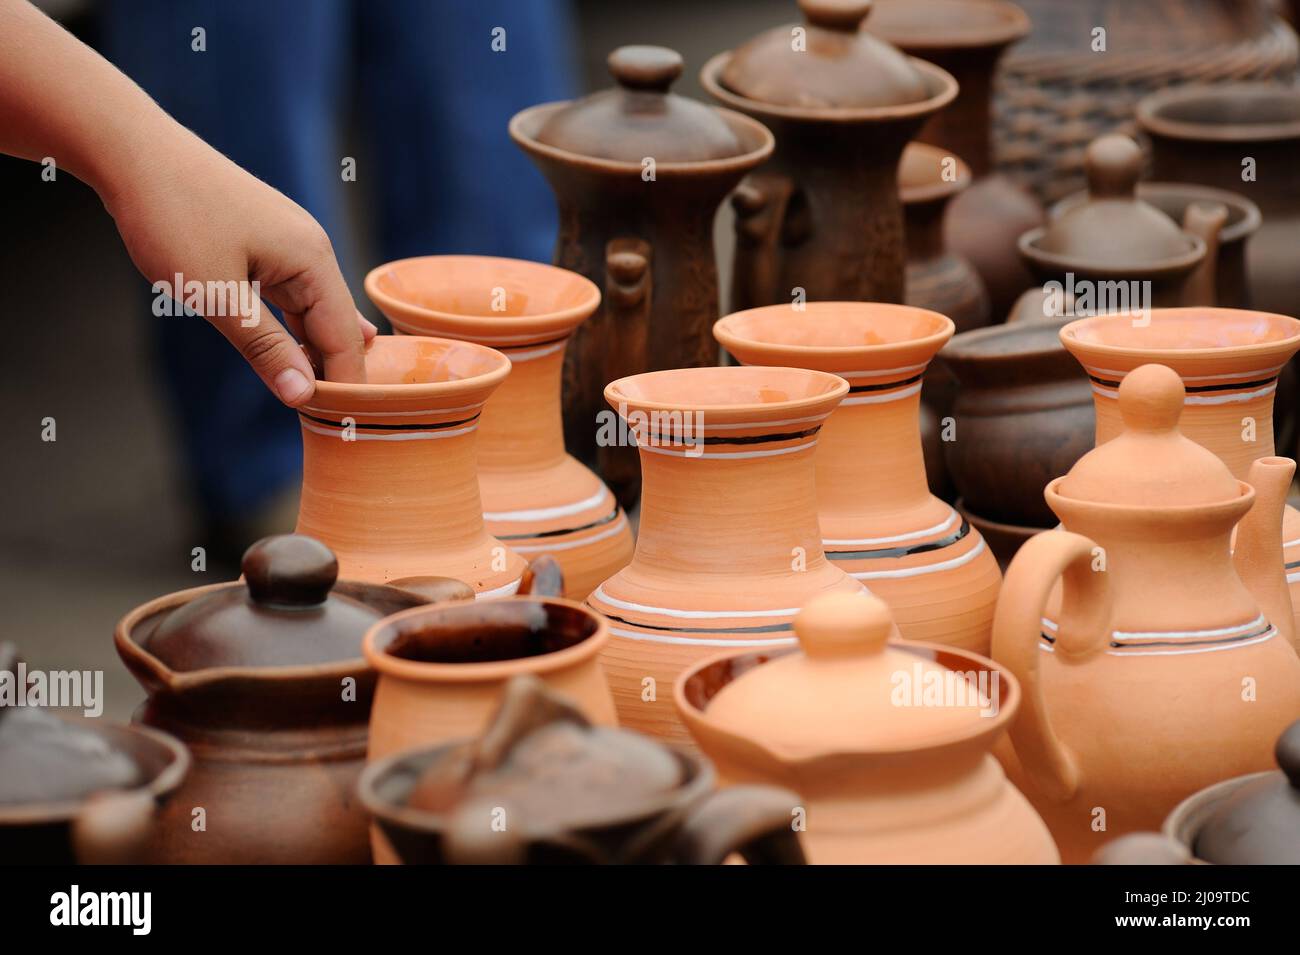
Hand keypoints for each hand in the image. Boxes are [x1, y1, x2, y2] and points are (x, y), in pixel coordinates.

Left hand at [0, 0, 370, 404]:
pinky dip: (292, 326)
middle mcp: (311, 248)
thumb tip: (302, 396)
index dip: (344, 384)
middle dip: (332, 371)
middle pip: (335, 325)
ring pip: (312, 310)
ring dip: (310, 350)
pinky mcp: (266, 239)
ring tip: (313, 398)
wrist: (131, 149)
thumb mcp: (217, 295)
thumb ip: (265, 348)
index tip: (342, 428)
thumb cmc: (172, 217)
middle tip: (332, 424)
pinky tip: (297, 349)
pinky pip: (290, 294)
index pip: (344, 338)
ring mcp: (290, 241)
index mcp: (312, 259)